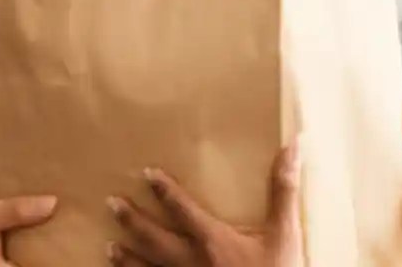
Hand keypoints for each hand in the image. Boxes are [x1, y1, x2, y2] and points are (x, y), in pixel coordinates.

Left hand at [106, 140, 301, 266]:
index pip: (182, 209)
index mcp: (213, 242)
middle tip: (111, 203)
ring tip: (110, 247)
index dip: (164, 190)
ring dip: (128, 259)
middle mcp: (192, 264)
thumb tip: (291, 146)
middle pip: (154, 240)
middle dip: (132, 221)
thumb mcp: (286, 236)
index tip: (146, 173)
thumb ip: (283, 191)